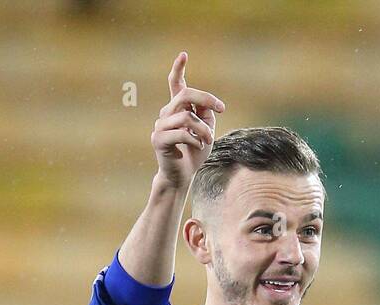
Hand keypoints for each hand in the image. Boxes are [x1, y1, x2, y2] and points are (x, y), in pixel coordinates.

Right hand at [151, 51, 224, 190]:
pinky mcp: (159, 139)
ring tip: (208, 140)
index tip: (183, 54)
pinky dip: (195, 140)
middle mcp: (166, 113)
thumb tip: (207, 102)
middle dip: (206, 98)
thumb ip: (206, 113)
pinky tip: (198, 146)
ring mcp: (160, 125)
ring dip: (204, 130)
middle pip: (185, 95)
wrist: (183, 175)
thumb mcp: (206, 129)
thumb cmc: (194, 152)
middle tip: (221, 109)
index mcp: (177, 108)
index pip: (176, 84)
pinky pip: (182, 134)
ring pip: (187, 118)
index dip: (178, 69)